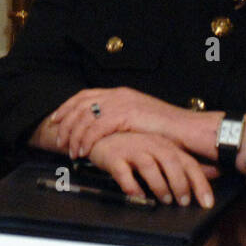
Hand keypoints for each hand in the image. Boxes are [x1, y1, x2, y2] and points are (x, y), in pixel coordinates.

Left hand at [48, 87, 183, 158]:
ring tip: (71, 151)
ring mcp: (122, 103)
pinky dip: (86, 141)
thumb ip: (120, 121)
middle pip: (80, 105)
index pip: (85, 96)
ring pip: (85, 118)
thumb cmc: (167, 130)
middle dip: (65, 123)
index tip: (56, 120)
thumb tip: (102, 132)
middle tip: (58, 141)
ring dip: (74, 136)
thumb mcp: (139, 120)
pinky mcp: (125, 115)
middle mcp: (118, 94)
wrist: (189, 130)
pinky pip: (96, 128)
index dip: (67, 107)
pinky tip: (83, 152)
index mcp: (120, 93)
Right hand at [86, 131, 217, 207]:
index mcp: (165, 145)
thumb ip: (183, 165)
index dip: (200, 183)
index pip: (189, 163)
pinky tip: (138, 196)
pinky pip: (123, 173)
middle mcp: (150, 145)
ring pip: (149, 166)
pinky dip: (132, 186)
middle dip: (180, 184)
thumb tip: (214, 173)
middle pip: (171, 162)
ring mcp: (132, 150)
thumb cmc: (134, 148)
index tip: (207, 202)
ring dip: (160, 185)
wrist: (102, 138)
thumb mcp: (161, 154)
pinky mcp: (113, 157)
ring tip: (164, 200)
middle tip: (183, 202)